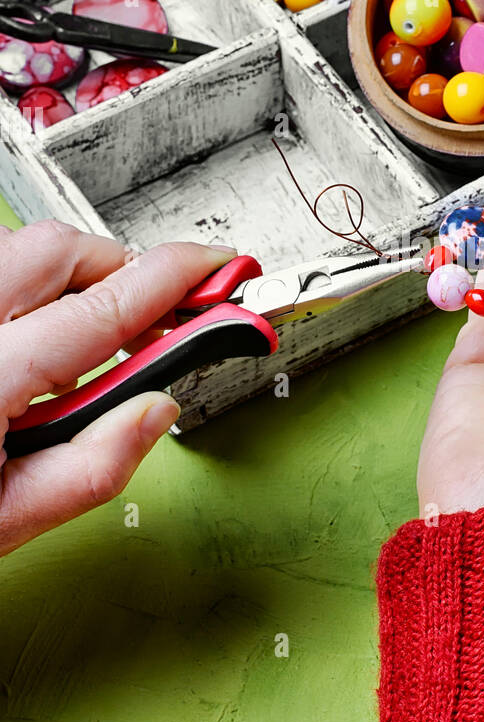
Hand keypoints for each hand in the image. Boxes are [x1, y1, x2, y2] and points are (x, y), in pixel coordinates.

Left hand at [0, 222, 234, 555]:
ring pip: (15, 251)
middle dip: (122, 269)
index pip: (106, 309)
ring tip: (82, 342)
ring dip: (67, 279)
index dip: (180, 281)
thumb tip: (156, 409)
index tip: (224, 271)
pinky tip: (22, 347)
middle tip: (158, 317)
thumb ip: (89, 471)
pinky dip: (20, 293)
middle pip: (59, 251)